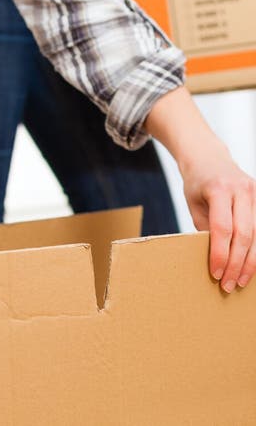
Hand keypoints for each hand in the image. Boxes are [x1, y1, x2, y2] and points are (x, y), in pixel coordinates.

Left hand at [179, 151, 255, 292]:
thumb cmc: (197, 184)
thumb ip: (205, 228)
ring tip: (241, 281)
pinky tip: (251, 266)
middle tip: (228, 285)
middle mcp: (241, 189)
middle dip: (237, 263)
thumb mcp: (194, 204)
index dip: (220, 254)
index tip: (216, 273)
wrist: (208, 157)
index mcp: (219, 188)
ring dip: (250, 262)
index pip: (222, 228)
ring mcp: (255, 193)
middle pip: (244, 234)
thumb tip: (216, 260)